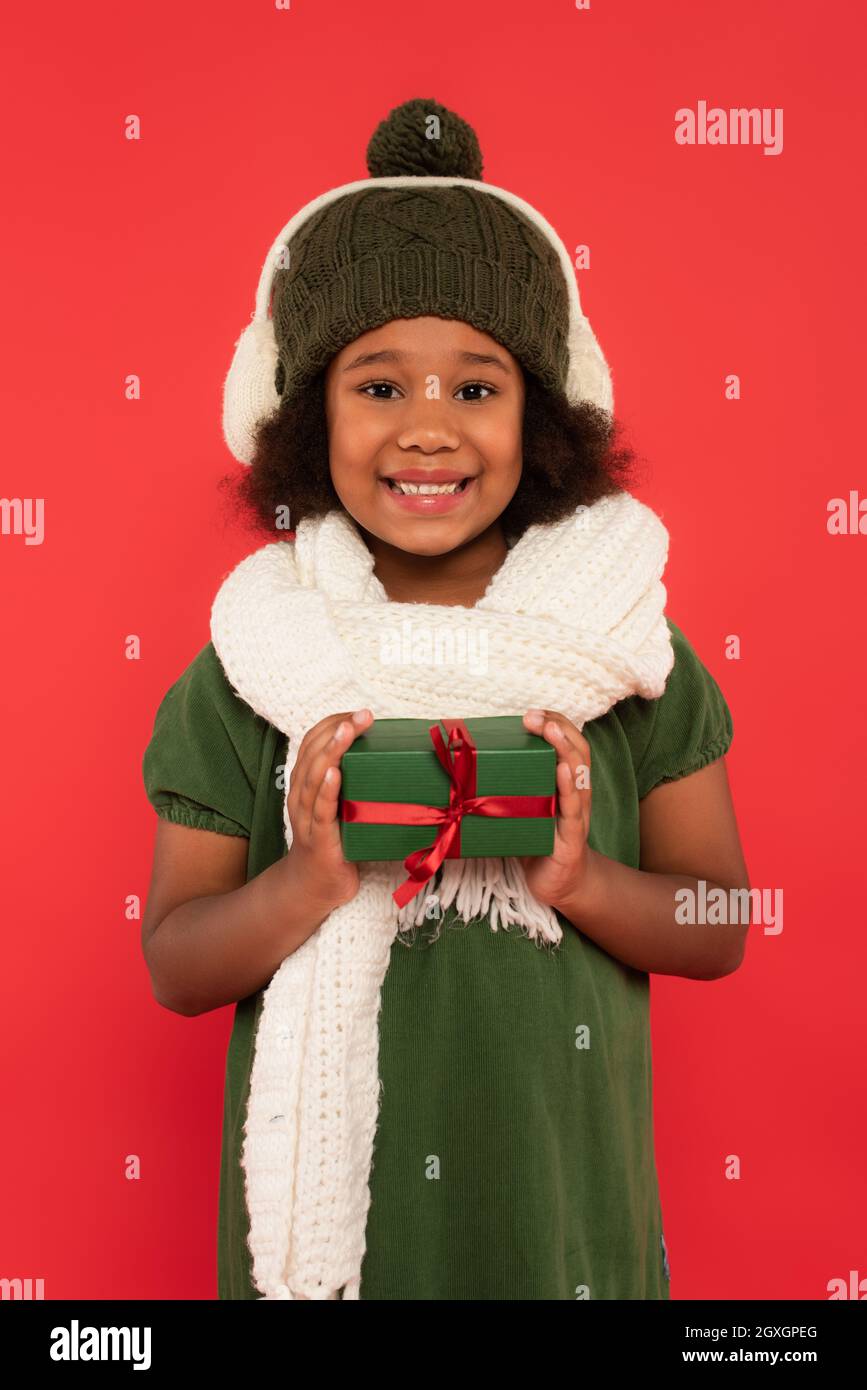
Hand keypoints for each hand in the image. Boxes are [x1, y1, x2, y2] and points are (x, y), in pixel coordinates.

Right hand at [285, 708, 373, 913]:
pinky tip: (334, 773)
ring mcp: (307, 815)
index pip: (314, 740)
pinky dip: (326, 790)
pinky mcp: (318, 838)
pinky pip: (320, 810)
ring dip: (332, 750)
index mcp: (308, 780)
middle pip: (314, 751)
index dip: (335, 722)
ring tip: (348, 731)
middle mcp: (302, 793)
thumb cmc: (336, 842)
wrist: (315, 887)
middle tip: (364, 715)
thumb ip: (359, 783)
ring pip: (314, 775)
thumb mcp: (345, 805)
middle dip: (338, 729)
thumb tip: (397, 759)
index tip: (359, 712)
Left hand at [517, 708, 592, 912]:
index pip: (568, 744)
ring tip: (550, 730)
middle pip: (577, 751)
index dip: (555, 723)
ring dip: (564, 749)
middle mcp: (575, 794)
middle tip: (534, 717)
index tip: (533, 713)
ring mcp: (577, 815)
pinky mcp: (572, 838)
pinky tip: (561, 770)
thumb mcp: (520, 809)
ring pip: (577, 774)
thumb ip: (505, 787)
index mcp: (564, 784)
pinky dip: (568, 787)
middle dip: (557, 728)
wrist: (558, 887)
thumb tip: (459, 767)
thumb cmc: (534, 843)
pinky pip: (573, 809)